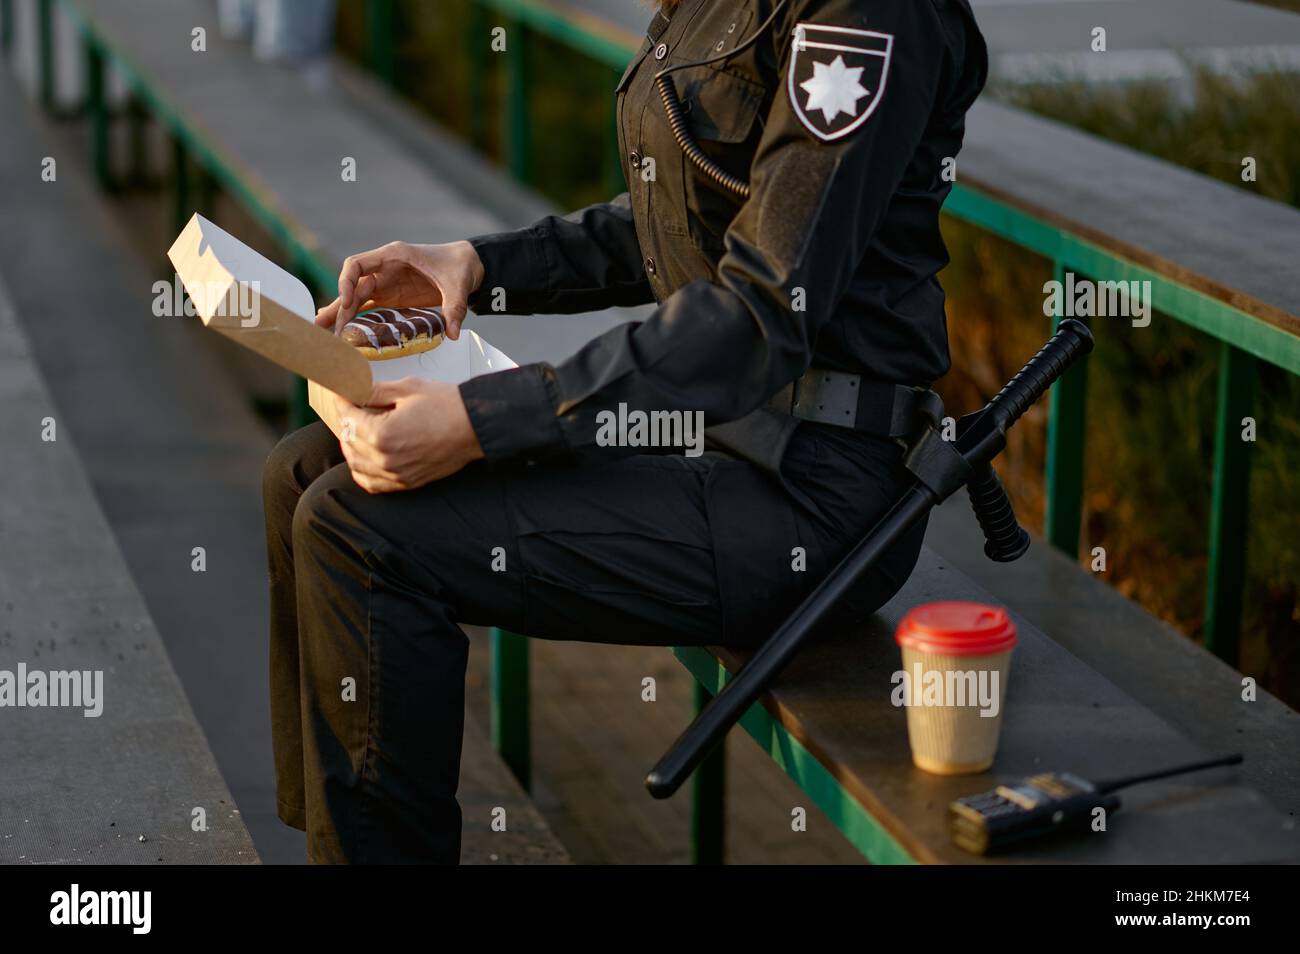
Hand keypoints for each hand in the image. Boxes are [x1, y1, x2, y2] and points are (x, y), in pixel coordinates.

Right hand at [316, 240, 484, 340]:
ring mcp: (387, 284)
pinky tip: (345, 331)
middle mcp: (384, 269)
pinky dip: (357, 318)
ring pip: (358, 299)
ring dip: (343, 315)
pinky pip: (370, 307)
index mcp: (394, 256)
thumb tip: (452, 334)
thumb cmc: (459, 267)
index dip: (347, 282)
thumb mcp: (458, 286)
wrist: (469, 265)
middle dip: (339, 306)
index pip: (357, 264)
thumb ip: (454, 308)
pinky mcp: (393, 297)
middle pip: (353, 286)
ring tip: (326, 332)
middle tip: (325, 328)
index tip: (348, 303)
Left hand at [334, 378, 484, 492]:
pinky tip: (365, 458)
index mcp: (382, 434)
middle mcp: (385, 459)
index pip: (347, 418)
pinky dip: (362, 472)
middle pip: (349, 441)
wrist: (476, 426)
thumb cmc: (447, 406)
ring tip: (357, 431)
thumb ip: (374, 391)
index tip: (341, 393)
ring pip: (356, 465)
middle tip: (352, 408)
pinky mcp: (407, 482)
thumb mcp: (407, 389)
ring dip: (351, 447)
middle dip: (347, 422)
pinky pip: (373, 484)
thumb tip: (352, 388)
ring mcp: (396, 474)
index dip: (342, 401)